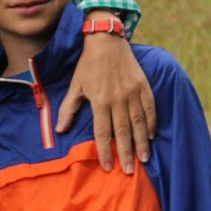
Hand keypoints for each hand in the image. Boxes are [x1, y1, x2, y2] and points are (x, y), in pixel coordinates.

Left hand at [55, 32, 155, 173]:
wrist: (106, 40)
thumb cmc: (87, 65)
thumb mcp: (75, 86)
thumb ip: (69, 109)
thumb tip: (59, 130)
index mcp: (100, 101)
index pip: (102, 132)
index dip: (104, 151)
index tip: (108, 167)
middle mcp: (118, 99)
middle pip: (123, 132)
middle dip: (125, 153)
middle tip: (128, 170)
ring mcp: (132, 92)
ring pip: (138, 123)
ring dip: (141, 143)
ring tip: (144, 159)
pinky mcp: (143, 85)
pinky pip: (150, 108)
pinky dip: (151, 122)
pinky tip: (151, 135)